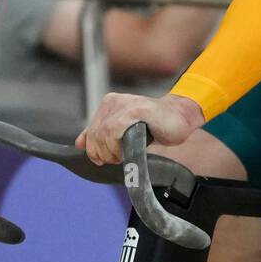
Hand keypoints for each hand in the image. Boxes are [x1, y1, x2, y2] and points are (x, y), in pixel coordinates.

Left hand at [75, 93, 202, 164]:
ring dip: (111, 151)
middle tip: (116, 159)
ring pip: (103, 134)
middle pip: (95, 135)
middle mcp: (114, 102)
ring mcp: (125, 104)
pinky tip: (126, 150)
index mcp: (109, 104)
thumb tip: (79, 144)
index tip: (104, 159)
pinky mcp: (135, 110)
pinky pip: (115, 129)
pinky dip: (117, 144)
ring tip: (122, 155)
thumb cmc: (155, 126)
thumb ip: (101, 135)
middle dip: (102, 153)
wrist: (180, 117)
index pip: (90, 132)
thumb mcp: (123, 131)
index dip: (94, 150)